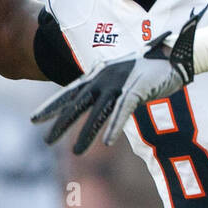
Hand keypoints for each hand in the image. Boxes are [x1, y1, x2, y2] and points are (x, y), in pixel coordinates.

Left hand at [31, 7, 201, 154]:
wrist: (173, 56)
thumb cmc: (148, 67)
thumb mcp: (121, 76)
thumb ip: (108, 88)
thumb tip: (97, 104)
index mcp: (99, 74)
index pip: (69, 91)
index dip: (52, 106)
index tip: (34, 119)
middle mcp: (104, 79)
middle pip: (78, 104)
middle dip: (61, 123)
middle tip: (46, 141)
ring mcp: (120, 84)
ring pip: (99, 112)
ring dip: (87, 133)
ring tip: (77, 152)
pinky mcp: (137, 90)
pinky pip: (123, 111)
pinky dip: (115, 126)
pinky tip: (108, 142)